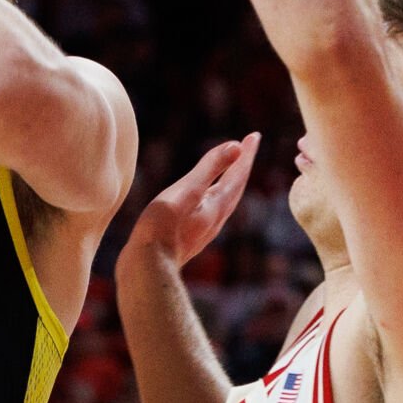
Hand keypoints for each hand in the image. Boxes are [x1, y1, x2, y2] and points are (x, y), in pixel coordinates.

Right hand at [127, 132, 258, 267]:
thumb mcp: (187, 191)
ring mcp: (203, 230)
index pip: (238, 174)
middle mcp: (215, 218)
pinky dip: (215, 196)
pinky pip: (212, 211)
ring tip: (231, 171)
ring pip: (225, 201)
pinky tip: (204, 201)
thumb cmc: (162, 225)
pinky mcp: (189, 237)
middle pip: (235, 187)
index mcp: (217, 205)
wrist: (147, 266)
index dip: (246, 154)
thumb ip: (209, 168)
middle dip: (241, 165)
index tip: (254, 136)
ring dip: (231, 182)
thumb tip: (237, 146)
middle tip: (247, 146)